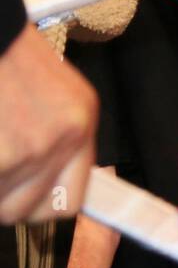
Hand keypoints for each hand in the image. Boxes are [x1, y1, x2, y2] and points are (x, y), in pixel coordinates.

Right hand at [0, 23, 97, 223]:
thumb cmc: (8, 56)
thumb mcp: (49, 91)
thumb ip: (51, 138)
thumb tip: (39, 182)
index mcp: (80, 121)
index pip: (70, 200)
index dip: (40, 205)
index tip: (30, 207)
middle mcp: (63, 138)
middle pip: (26, 211)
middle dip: (2, 195)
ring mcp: (29, 149)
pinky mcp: (1, 157)